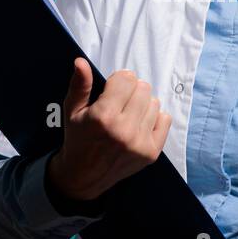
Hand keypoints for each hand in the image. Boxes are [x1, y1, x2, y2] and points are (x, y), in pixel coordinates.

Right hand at [45, 59, 171, 202]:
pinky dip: (154, 119)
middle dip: (131, 90)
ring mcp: (140, 142)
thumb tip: (81, 62)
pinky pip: (165, 119)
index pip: (126, 78)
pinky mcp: (152, 152)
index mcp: (103, 116)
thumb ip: (80, 85)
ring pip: (154, 102)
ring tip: (128, 115)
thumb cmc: (78, 139)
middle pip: (143, 88)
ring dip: (142, 104)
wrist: (84, 176)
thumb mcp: (72, 111)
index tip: (112, 88)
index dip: (118, 80)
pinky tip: (139, 125)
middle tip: (120, 103)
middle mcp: (124, 130)